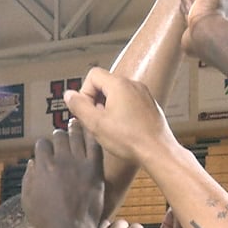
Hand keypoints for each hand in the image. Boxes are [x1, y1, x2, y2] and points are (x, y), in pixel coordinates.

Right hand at [20, 119, 103, 227]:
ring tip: (75, 126)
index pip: (42, 144)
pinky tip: (91, 133)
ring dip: (75, 130)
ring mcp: (79, 163)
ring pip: (76, 136)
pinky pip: (94, 146)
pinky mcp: (94, 170)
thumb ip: (29, 178)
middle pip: (59, 136)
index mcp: (42, 165)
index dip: (44, 145)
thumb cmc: (46, 219)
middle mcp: (60, 160)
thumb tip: (33, 162)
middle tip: (62, 135)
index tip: (47, 149)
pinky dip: (92, 137)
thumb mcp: (27, 199)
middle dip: (59, 135)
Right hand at [64, 67, 180, 166]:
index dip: (84, 93)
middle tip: (97, 121)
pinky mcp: (149, 106)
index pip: (93, 75)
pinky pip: (130, 102)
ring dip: (108, 108)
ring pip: (117, 94)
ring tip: (110, 127)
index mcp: (119, 85)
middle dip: (96, 101)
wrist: (158, 151)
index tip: (87, 110)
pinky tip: (123, 130)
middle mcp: (133, 85)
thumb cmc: (131, 139)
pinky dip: (122, 112)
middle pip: (105, 84)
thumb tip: (70, 95)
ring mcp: (144, 95)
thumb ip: (79, 106)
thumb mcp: (96, 124)